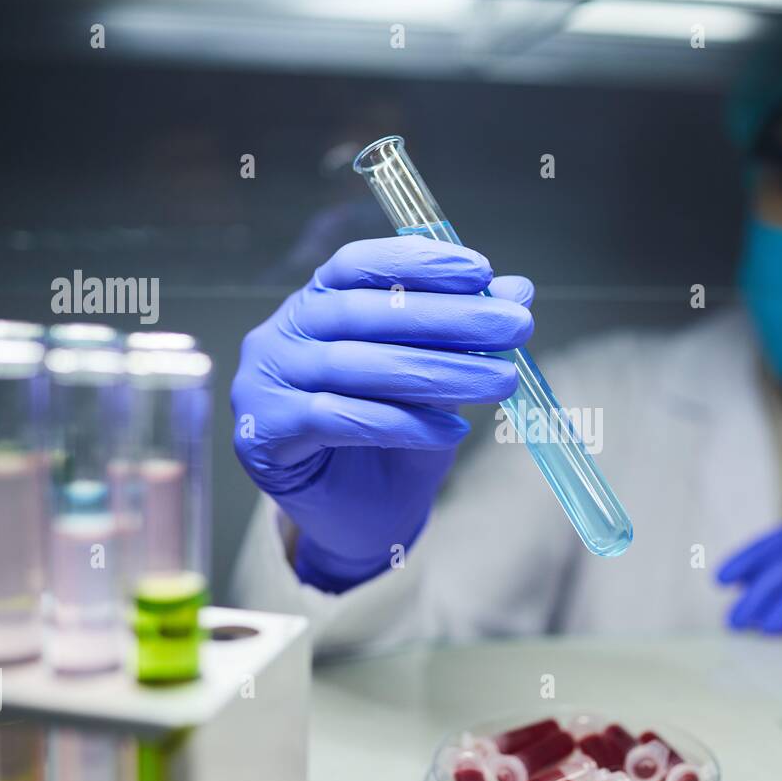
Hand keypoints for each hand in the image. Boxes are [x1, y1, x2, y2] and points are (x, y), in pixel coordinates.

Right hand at [231, 235, 533, 591]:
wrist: (354, 518)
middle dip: (448, 319)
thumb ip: (462, 332)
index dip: (417, 262)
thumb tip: (517, 288)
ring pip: (357, 368)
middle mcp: (282, 333)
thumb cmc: (389, 437)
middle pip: (365, 314)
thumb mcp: (434, 379)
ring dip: (439, 374)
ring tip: (500, 380)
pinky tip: (452, 429)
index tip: (481, 271)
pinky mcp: (265, 432)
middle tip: (515, 326)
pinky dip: (402, 423)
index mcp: (315, 302)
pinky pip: (339, 420)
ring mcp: (265, 381)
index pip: (359, 265)